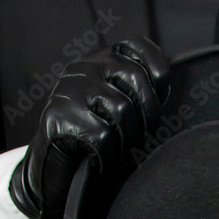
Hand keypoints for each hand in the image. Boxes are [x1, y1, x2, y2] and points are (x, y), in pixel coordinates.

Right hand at [9, 38, 169, 218]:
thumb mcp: (118, 109)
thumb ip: (137, 93)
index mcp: (100, 60)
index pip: (140, 47)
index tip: (157, 102)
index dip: (158, 76)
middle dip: (147, 116)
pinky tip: (96, 159)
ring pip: (122, 109)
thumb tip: (166, 89)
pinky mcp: (59, 116)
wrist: (53, 171)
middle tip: (138, 139)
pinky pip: (102, 135)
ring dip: (126, 140)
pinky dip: (106, 156)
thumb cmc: (93, 142)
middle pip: (137, 79)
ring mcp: (69, 89)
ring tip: (114, 151)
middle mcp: (84, 67)